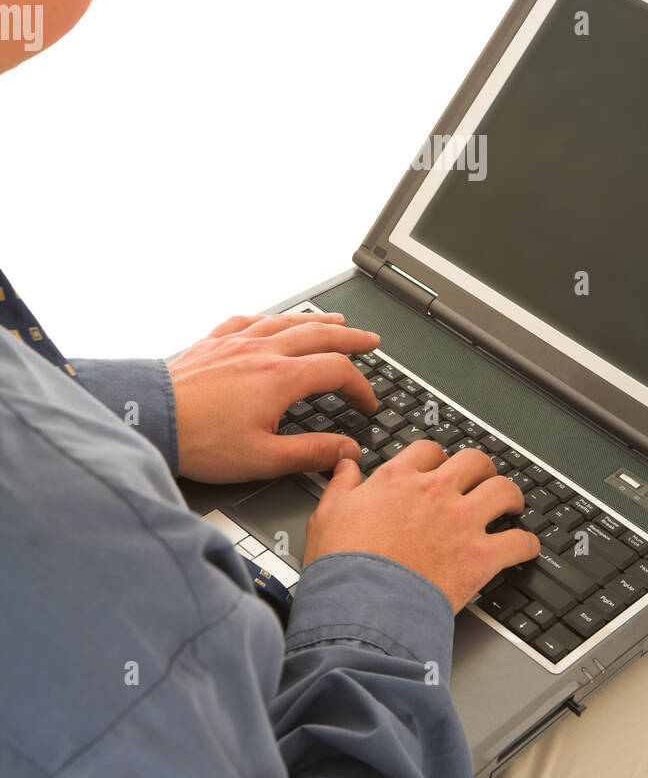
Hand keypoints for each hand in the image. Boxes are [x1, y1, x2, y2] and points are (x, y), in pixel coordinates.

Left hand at [167, 311, 379, 482]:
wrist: (148, 419)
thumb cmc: (198, 442)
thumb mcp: (262, 458)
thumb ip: (310, 453)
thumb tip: (345, 451)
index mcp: (280, 378)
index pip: (337, 372)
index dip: (359, 387)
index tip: (365, 404)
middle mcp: (262, 352)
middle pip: (319, 334)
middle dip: (351, 337)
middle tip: (370, 340)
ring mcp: (236, 343)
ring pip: (286, 322)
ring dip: (316, 320)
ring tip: (335, 319)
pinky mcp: (212, 344)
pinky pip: (246, 321)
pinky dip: (266, 320)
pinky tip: (269, 322)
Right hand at [303, 439, 539, 611]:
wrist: (362, 606)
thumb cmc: (343, 565)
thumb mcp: (327, 513)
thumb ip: (341, 483)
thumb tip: (346, 463)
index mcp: (399, 479)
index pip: (429, 451)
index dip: (437, 458)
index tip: (439, 468)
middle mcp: (435, 492)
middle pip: (474, 461)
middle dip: (481, 469)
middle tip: (482, 480)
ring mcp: (461, 522)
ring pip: (503, 491)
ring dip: (511, 497)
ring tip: (511, 506)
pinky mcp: (480, 556)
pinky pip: (518, 542)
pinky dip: (526, 545)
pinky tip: (526, 547)